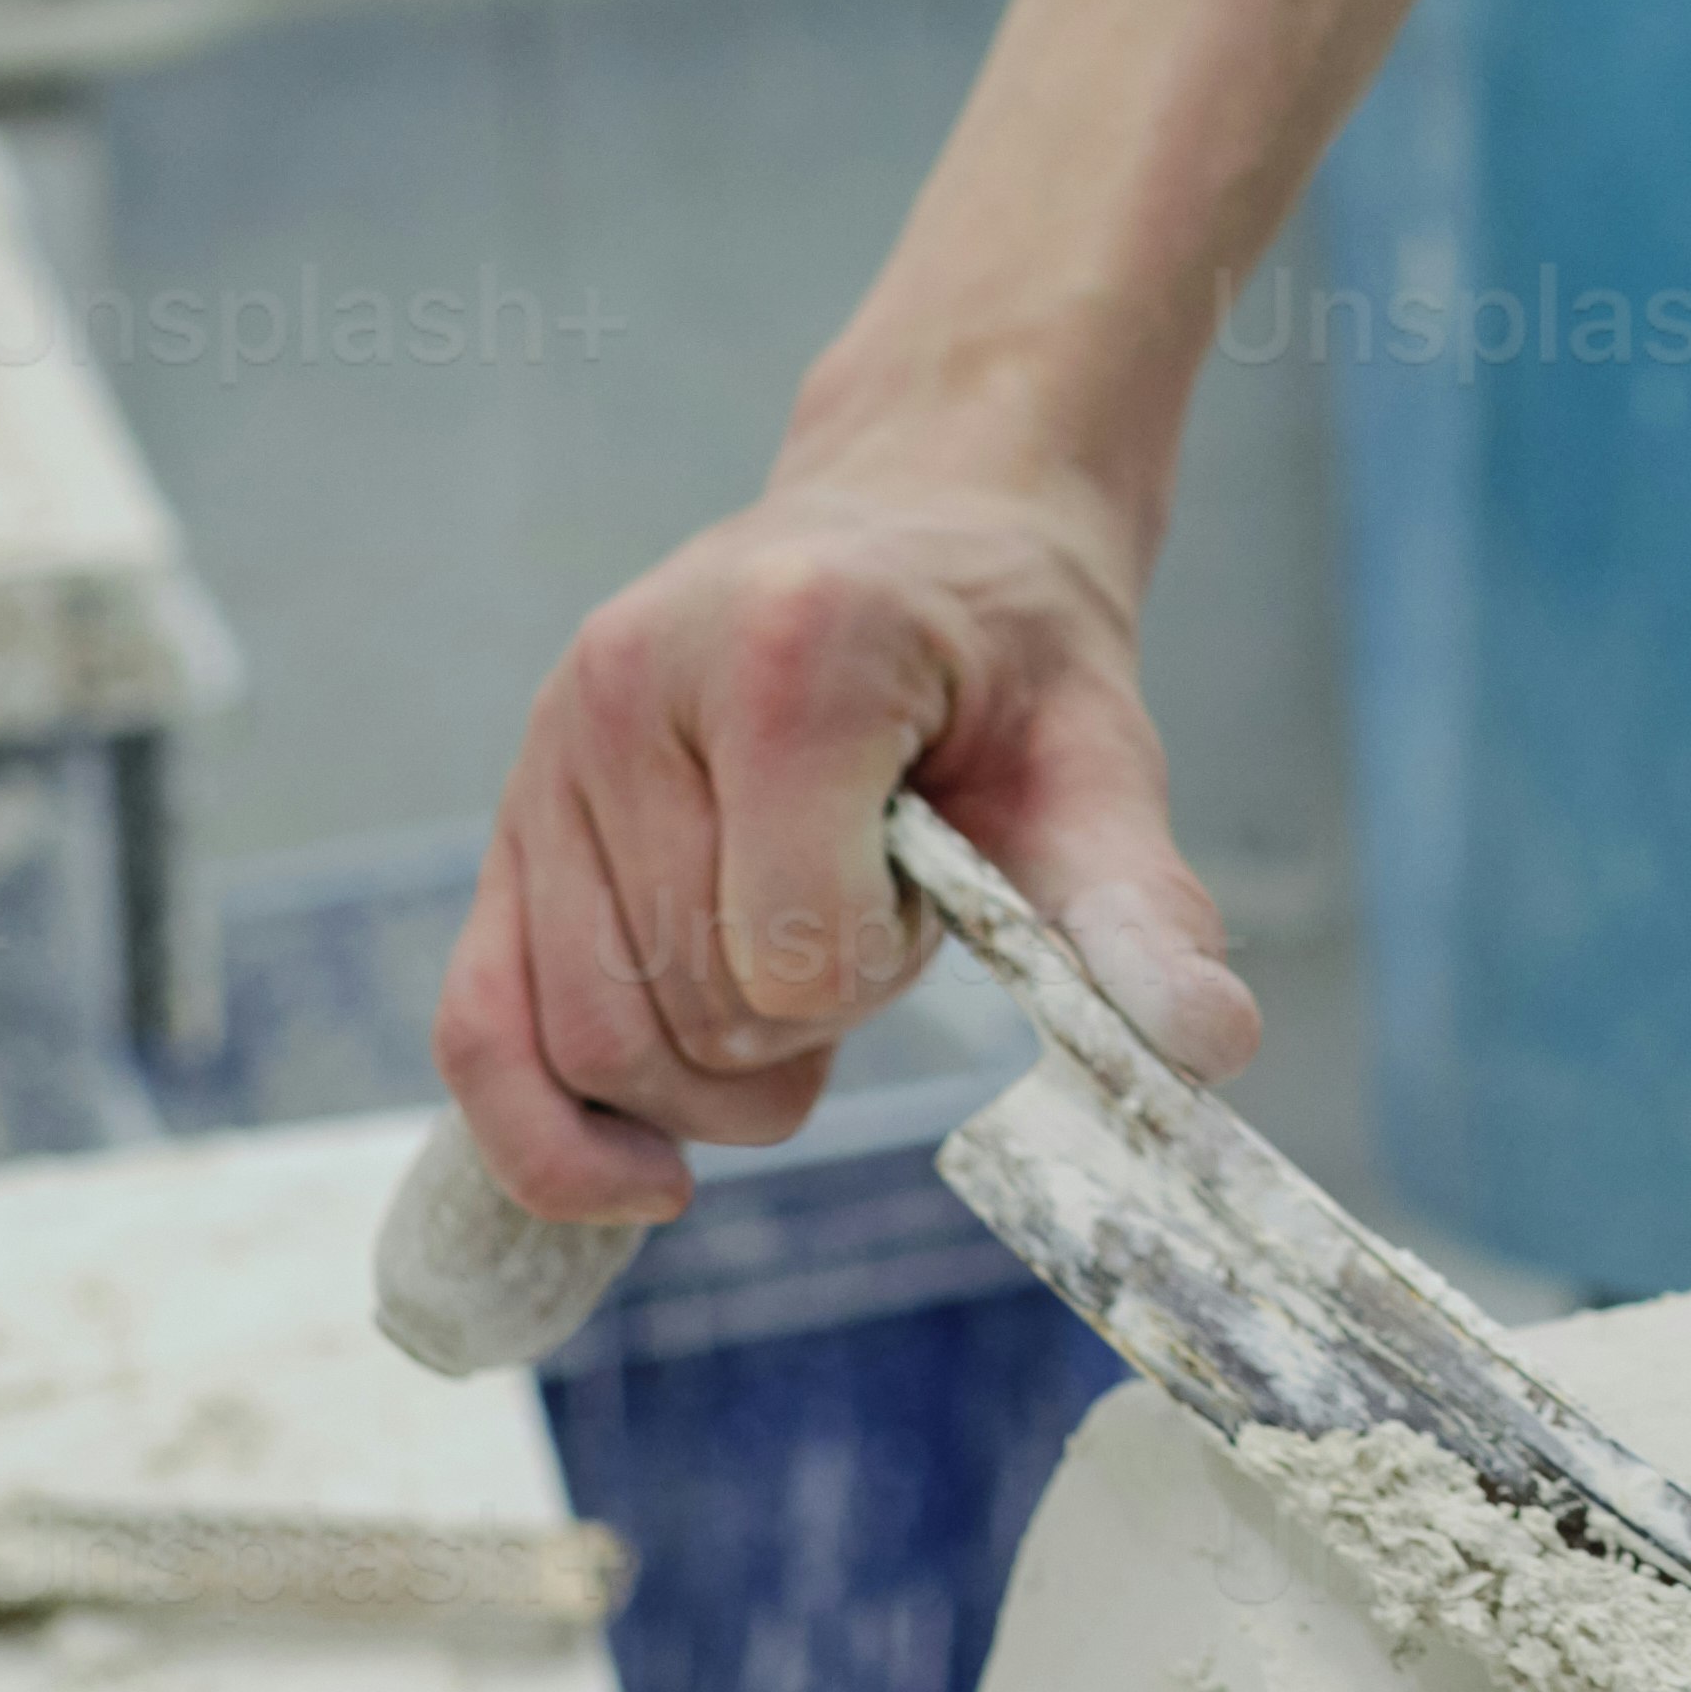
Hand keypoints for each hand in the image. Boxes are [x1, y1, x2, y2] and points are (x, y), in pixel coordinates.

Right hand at [434, 457, 1256, 1223]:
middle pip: (690, 1010)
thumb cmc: (1009, 644)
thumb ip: (1132, 907)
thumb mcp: (1096, 758)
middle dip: (803, 1032)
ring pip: (592, 1038)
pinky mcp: (513, 811)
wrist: (922, 516)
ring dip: (710, 1074)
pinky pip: (479, 1022)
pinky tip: (638, 1175)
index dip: (881, 972)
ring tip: (799, 964)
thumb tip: (1211, 1045)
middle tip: (880, 925)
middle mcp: (631, 690)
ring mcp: (550, 752)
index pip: (796, 951)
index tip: (934, 892)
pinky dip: (548, 1131)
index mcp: (786, 652)